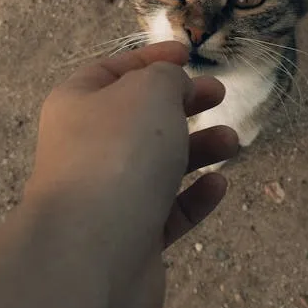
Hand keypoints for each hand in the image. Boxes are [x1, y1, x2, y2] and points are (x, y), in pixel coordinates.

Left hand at [24, 41, 239, 307]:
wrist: (93, 253)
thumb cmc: (118, 155)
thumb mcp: (149, 91)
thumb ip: (166, 77)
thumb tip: (173, 85)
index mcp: (76, 105)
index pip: (112, 70)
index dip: (150, 58)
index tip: (188, 54)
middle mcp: (85, 148)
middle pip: (139, 118)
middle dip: (182, 103)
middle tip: (218, 94)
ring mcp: (106, 196)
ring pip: (156, 165)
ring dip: (197, 149)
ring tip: (231, 141)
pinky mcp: (129, 238)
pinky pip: (166, 211)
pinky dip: (194, 196)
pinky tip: (218, 185)